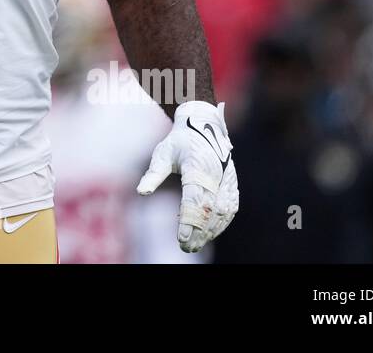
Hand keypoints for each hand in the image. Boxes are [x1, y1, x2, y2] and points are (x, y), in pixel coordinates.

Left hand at [138, 100, 238, 252]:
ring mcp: (226, 179)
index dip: (188, 221)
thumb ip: (153, 174)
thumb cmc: (179, 141)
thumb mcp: (163, 154)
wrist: (204, 125)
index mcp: (197, 167)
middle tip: (187, 248)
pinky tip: (211, 233)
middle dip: (199, 231)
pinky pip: (231, 206)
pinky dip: (222, 222)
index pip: (193, 199)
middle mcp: (215, 174)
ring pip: (222, 211)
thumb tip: (141, 192)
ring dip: (211, 230)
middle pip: (209, 210)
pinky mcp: (232, 182)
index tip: (181, 238)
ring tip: (197, 244)